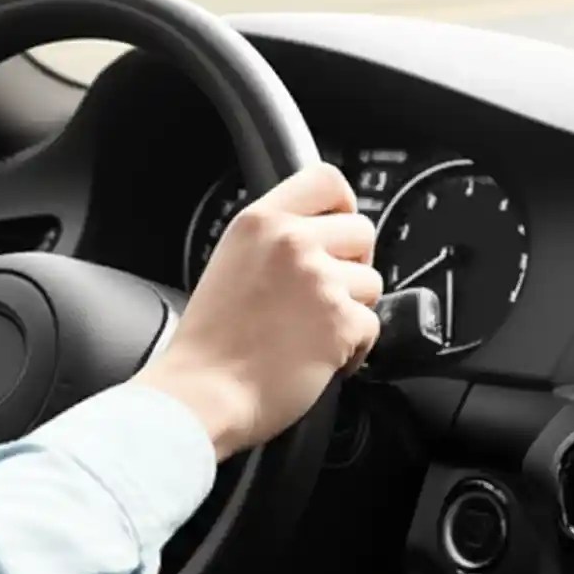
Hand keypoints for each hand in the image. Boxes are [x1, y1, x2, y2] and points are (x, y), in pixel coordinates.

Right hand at [133, 163, 382, 459]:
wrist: (201, 394)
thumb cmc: (208, 344)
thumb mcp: (229, 263)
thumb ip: (272, 241)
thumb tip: (318, 237)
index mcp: (260, 222)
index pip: (327, 180)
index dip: (342, 206)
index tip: (337, 229)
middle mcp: (292, 242)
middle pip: (361, 231)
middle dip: (350, 266)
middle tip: (319, 296)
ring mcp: (320, 280)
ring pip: (371, 283)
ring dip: (350, 309)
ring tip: (309, 332)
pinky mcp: (341, 321)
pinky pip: (372, 326)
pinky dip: (352, 349)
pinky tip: (315, 358)